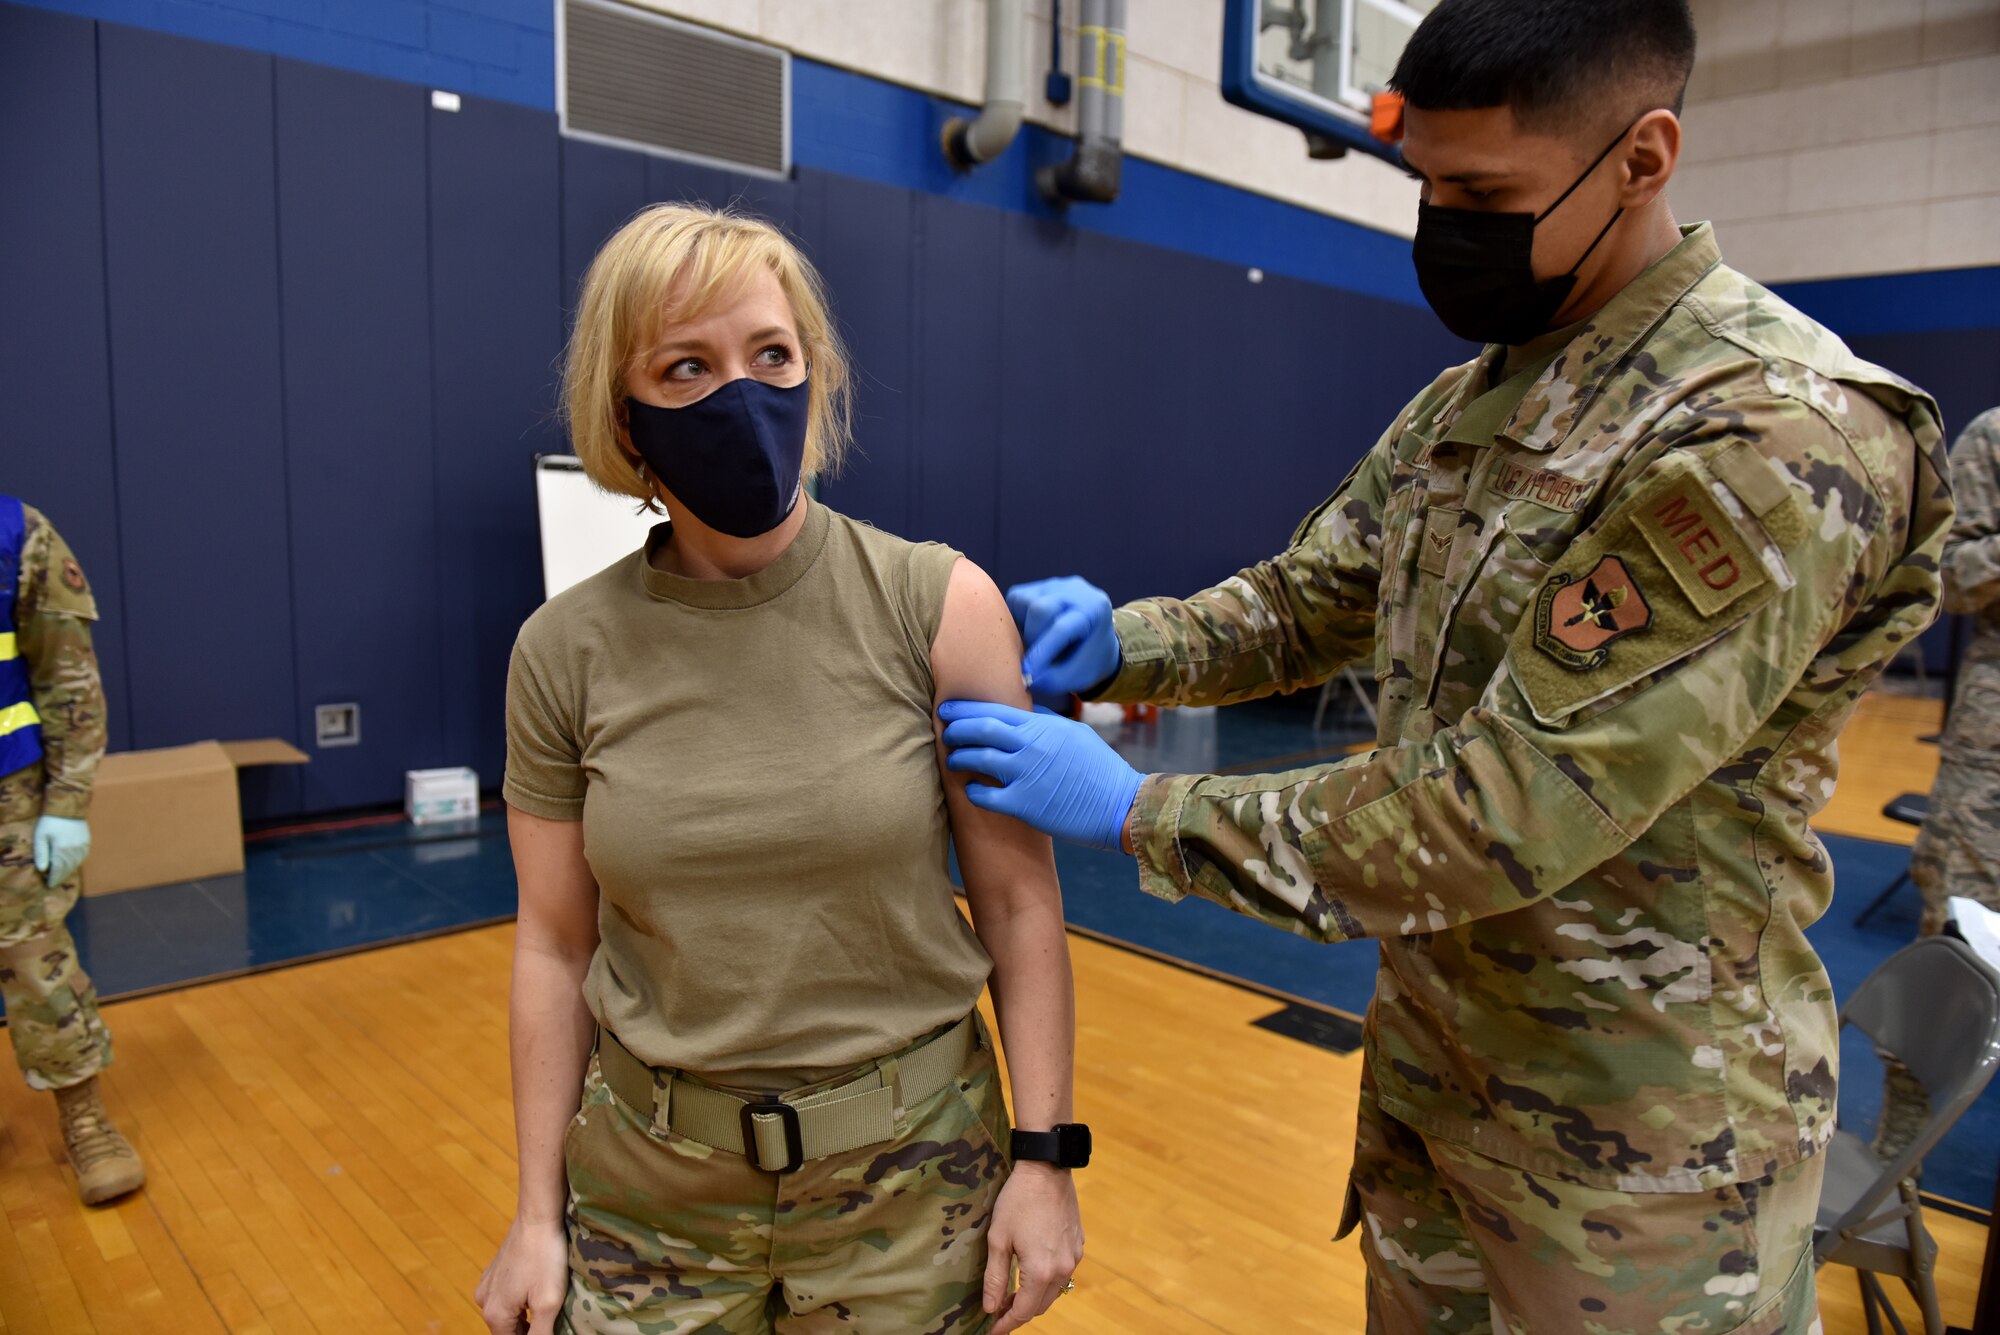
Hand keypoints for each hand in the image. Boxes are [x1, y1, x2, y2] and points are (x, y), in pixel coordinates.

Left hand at [32, 816, 89, 888]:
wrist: (68, 807)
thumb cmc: (50, 821)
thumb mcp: (41, 836)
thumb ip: (41, 853)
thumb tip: (42, 869)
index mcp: (61, 850)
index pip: (58, 870)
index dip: (54, 879)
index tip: (49, 885)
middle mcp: (74, 851)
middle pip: (68, 869)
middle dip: (61, 877)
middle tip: (55, 882)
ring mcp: (82, 847)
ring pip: (76, 864)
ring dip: (69, 872)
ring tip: (62, 876)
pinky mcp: (87, 842)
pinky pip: (82, 858)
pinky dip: (76, 864)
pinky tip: (71, 865)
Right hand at [474, 1215, 568, 1334]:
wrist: (538, 1217)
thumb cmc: (545, 1258)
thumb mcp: (548, 1302)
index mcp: (494, 1314)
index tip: (547, 1330)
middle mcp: (484, 1302)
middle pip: (507, 1331)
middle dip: (528, 1332)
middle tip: (552, 1324)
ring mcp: (487, 1285)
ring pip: (507, 1315)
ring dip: (525, 1319)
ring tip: (548, 1314)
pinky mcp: (494, 1273)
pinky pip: (506, 1298)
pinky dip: (521, 1303)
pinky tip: (538, 1295)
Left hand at [939, 701, 1142, 850]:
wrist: (1120, 803)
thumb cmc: (1100, 768)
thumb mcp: (1074, 733)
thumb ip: (1045, 722)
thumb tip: (1023, 713)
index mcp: (1042, 727)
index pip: (994, 710)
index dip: (965, 709)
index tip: (947, 709)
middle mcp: (1031, 746)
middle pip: (980, 729)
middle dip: (956, 729)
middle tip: (946, 734)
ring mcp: (1026, 774)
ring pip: (978, 758)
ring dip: (959, 758)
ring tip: (953, 760)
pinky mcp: (1024, 804)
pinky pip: (985, 795)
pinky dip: (972, 791)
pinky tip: (971, 790)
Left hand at [984, 1161, 1083, 1332]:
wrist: (1047, 1169)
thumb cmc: (1018, 1201)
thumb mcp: (998, 1239)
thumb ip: (995, 1277)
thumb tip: (990, 1307)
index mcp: (1041, 1271)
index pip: (1023, 1311)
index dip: (1006, 1323)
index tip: (992, 1330)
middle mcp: (1062, 1269)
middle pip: (1040, 1306)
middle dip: (1018, 1312)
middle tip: (997, 1312)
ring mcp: (1073, 1258)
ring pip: (1053, 1292)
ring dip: (1033, 1298)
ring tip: (1011, 1295)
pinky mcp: (1078, 1246)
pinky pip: (1063, 1273)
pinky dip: (1046, 1281)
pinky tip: (1031, 1273)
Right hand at [1006, 577, 1119, 697]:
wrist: (1092, 640)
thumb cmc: (1087, 660)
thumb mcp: (1078, 677)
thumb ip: (1054, 680)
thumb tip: (1025, 677)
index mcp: (1095, 609)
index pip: (1062, 627)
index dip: (1043, 651)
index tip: (1028, 671)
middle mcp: (1076, 589)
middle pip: (1039, 609)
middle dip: (1033, 637)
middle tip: (1037, 656)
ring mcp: (1055, 584)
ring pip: (1024, 601)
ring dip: (1025, 628)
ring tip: (1037, 642)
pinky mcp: (1037, 585)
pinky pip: (1016, 599)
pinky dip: (1018, 618)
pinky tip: (1031, 629)